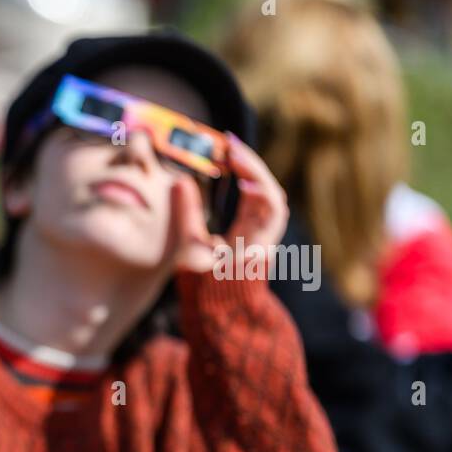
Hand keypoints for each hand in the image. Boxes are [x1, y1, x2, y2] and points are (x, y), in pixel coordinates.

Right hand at [162, 134, 289, 279]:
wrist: (217, 308)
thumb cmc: (204, 285)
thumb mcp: (192, 250)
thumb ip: (187, 216)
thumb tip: (181, 182)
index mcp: (258, 242)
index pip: (270, 203)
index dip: (258, 182)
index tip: (237, 168)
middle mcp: (265, 233)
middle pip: (268, 190)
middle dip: (251, 165)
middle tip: (229, 144)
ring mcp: (260, 229)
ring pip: (262, 191)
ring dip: (248, 169)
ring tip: (228, 151)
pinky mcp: (251, 228)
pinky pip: (253, 197)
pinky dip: (244, 180)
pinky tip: (230, 167)